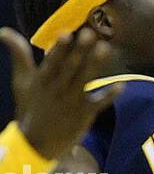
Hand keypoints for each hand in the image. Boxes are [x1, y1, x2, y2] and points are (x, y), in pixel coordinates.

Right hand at [1, 25, 121, 161]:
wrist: (37, 143)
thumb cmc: (31, 107)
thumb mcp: (21, 82)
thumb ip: (18, 55)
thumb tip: (4, 31)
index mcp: (42, 80)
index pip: (51, 61)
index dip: (59, 49)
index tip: (66, 34)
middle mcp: (57, 89)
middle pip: (70, 68)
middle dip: (80, 51)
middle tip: (90, 34)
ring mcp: (72, 102)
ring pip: (85, 80)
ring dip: (95, 64)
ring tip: (105, 48)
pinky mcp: (85, 113)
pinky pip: (99, 103)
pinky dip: (109, 96)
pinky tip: (121, 86)